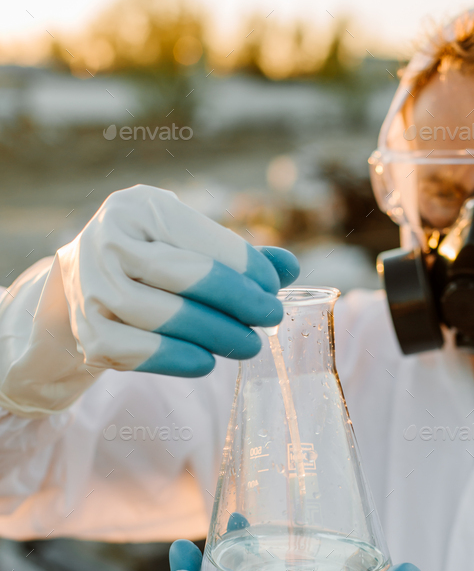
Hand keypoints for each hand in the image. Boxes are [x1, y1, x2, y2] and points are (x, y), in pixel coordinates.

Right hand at [0, 184, 298, 415]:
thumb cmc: (153, 259)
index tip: (273, 288)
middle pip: (183, 277)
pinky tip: (207, 362)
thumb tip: (290, 267)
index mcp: (139, 208)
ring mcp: (93, 287)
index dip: (246, 267)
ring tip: (248, 344)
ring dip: (213, 334)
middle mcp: (108, 241)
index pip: (203, 240)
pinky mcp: (89, 332)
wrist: (86, 284)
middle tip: (270, 317)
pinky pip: (137, 351)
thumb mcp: (189, 242)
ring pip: (161, 316)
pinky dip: (175, 358)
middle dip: (237, 301)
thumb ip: (237, 253)